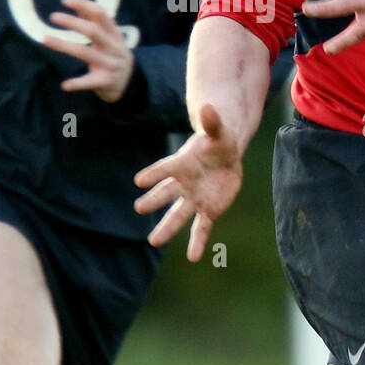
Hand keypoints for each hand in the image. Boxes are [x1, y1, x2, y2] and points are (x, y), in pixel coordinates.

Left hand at [42, 0, 134, 102]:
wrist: (130, 82)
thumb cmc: (114, 55)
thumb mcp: (111, 38)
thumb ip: (97, 24)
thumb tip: (80, 8)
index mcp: (114, 34)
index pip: (100, 14)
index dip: (84, 5)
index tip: (65, 1)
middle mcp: (113, 47)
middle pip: (92, 31)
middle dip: (72, 22)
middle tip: (53, 16)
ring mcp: (110, 64)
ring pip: (85, 53)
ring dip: (63, 45)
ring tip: (45, 39)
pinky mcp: (105, 81)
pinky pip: (89, 82)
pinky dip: (76, 83)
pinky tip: (64, 85)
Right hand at [134, 104, 242, 261]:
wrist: (225, 157)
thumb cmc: (218, 141)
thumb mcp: (218, 130)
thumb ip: (212, 122)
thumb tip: (208, 106)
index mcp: (183, 163)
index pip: (166, 168)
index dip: (154, 173)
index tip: (138, 180)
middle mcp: (184, 183)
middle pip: (167, 193)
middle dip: (154, 200)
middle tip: (139, 207)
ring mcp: (194, 199)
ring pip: (178, 215)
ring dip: (167, 228)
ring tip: (153, 241)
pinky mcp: (207, 211)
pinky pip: (201, 228)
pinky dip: (197, 242)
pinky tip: (194, 257)